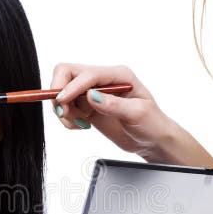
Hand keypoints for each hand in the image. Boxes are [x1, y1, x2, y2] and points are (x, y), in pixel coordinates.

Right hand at [50, 63, 172, 162]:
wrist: (152, 140)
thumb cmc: (152, 124)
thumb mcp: (138, 114)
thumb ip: (114, 105)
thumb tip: (91, 96)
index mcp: (118, 75)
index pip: (87, 74)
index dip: (72, 86)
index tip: (62, 101)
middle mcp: (103, 80)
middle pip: (68, 73)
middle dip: (60, 92)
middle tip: (65, 113)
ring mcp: (93, 93)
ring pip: (63, 91)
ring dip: (64, 109)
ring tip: (79, 124)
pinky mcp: (87, 107)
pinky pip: (66, 107)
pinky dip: (67, 118)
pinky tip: (82, 125)